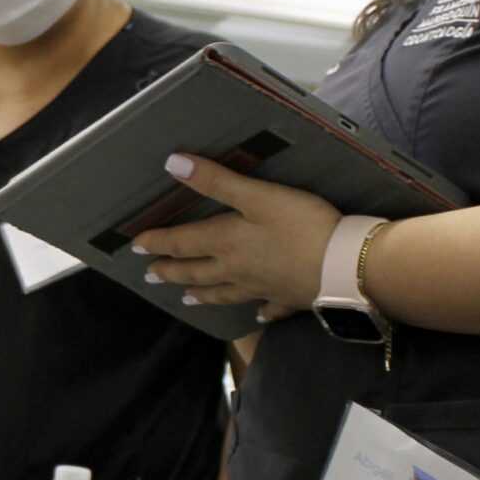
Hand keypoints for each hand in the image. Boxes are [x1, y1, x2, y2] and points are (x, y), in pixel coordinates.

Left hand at [133, 154, 341, 318]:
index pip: (182, 242)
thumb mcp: (257, 195)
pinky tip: (256, 315)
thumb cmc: (301, 226)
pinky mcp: (288, 298)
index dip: (157, 242)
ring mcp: (261, 288)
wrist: (344, 267)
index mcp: (226, 242)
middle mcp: (237, 270)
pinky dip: (259, 311)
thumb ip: (215, 181)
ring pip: (223, 293)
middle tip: (149, 276)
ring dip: (202, 294)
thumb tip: (172, 163)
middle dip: (170, 272)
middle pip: (196, 272)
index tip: (135, 245)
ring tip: (185, 298)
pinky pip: (267, 307)